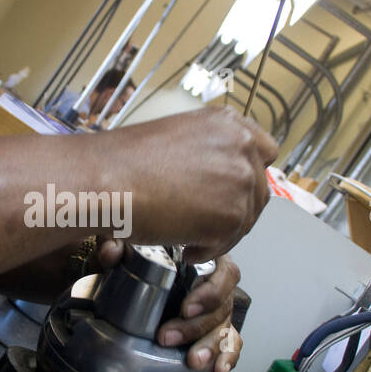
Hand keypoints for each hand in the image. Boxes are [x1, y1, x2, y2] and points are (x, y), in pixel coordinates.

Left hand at [96, 243, 243, 371]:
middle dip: (196, 327)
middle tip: (168, 337)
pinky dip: (226, 356)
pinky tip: (217, 370)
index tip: (186, 309)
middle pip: (222, 305)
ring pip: (225, 327)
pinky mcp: (216, 328)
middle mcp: (218, 283)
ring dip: (210, 347)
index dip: (210, 292)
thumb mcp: (129, 244)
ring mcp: (219, 308)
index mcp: (208, 257)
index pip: (224, 272)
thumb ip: (117, 244)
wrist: (139, 276)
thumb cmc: (145, 256)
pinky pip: (230, 342)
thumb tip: (110, 253)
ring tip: (192, 361)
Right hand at [118, 108, 276, 255]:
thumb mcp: (175, 137)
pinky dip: (206, 249)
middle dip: (234, 208)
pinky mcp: (232, 216)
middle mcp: (241, 146)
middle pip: (257, 190)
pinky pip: (228, 242)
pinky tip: (183, 246)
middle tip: (203, 219)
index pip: (265, 150)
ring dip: (220, 231)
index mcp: (228, 123)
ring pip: (245, 219)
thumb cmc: (123, 162)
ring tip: (186, 234)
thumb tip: (216, 178)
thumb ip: (207, 151)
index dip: (246, 174)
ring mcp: (240, 181)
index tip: (229, 190)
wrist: (106, 180)